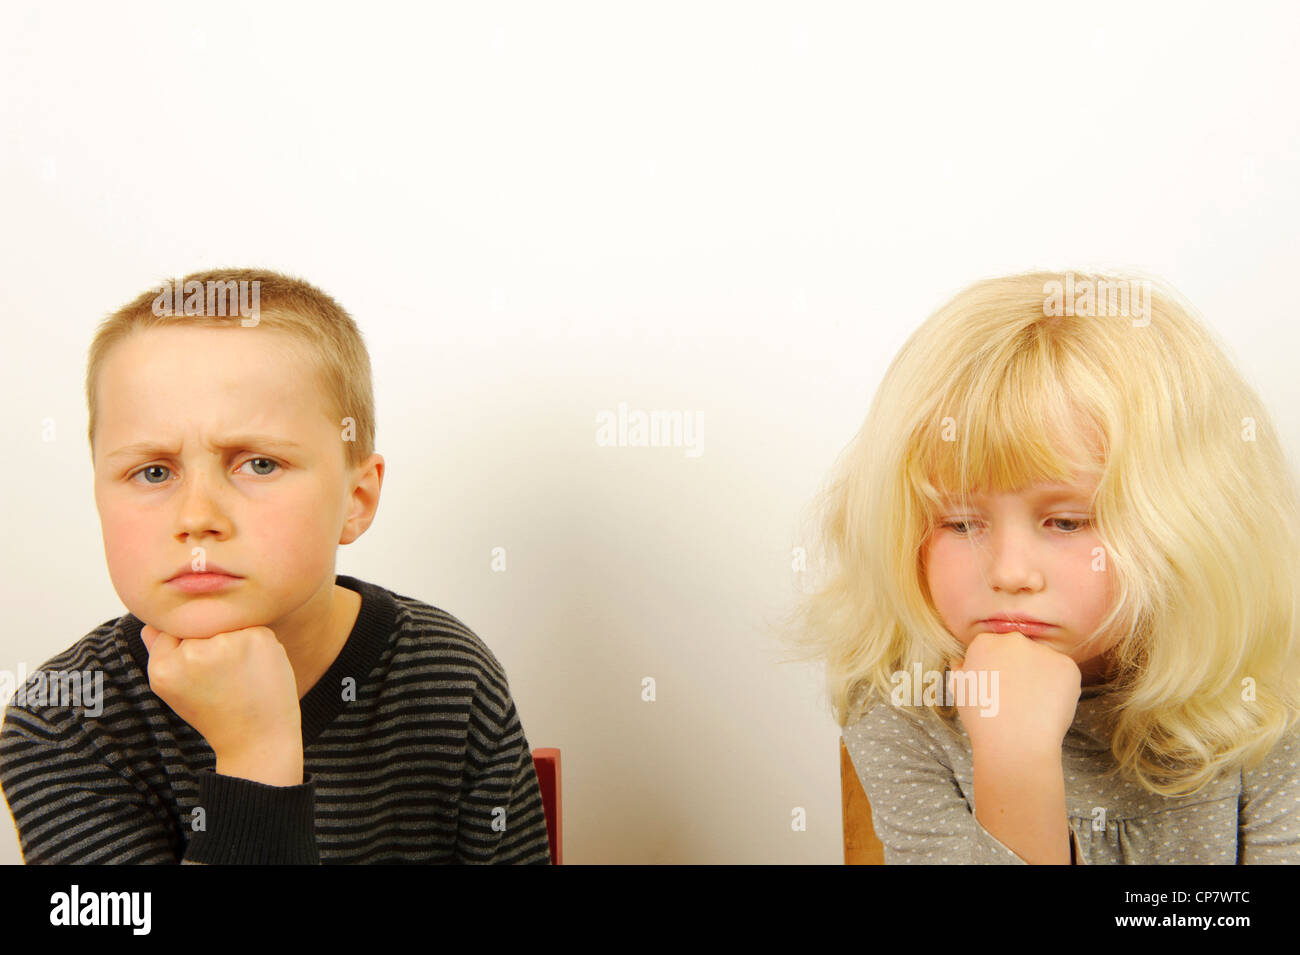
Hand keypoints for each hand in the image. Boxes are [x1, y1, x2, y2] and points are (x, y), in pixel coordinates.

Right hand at [140, 624, 302, 776]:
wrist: (257, 738)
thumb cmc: (215, 712)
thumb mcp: (176, 690)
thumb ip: (160, 654)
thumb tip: (150, 624)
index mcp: (163, 668)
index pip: (170, 631)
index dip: (189, 649)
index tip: (203, 674)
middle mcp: (191, 654)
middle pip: (198, 626)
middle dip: (211, 644)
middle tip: (223, 679)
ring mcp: (226, 643)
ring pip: (225, 624)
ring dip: (234, 640)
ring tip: (240, 675)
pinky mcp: (257, 637)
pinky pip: (251, 625)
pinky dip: (255, 643)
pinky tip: (257, 668)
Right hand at [947, 630, 1080, 758]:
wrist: (1016, 744)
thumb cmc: (983, 721)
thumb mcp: (960, 691)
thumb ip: (962, 669)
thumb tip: (963, 662)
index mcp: (985, 643)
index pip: (992, 646)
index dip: (995, 667)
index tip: (996, 685)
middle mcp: (1014, 640)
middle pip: (1018, 649)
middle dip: (1018, 666)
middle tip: (1016, 695)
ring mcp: (1043, 651)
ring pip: (1042, 660)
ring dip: (1039, 675)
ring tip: (1033, 704)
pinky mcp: (1067, 665)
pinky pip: (1063, 672)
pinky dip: (1059, 686)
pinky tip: (1048, 705)